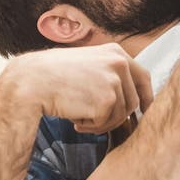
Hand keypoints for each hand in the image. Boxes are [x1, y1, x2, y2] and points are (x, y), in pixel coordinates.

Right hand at [12, 43, 152, 133]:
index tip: (144, 112)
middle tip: (93, 121)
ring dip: (101, 123)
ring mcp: (114, 81)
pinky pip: (106, 123)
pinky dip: (91, 127)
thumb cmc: (53, 75)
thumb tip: (128, 99)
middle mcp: (119, 63)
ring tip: (79, 117)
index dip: (146, 97)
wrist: (32, 82)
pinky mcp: (107, 100)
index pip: (142, 77)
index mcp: (115, 52)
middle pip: (133, 101)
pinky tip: (75, 119)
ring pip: (121, 115)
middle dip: (116, 117)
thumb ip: (108, 74)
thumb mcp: (87, 64)